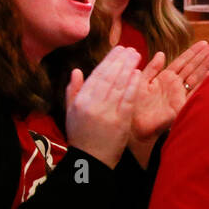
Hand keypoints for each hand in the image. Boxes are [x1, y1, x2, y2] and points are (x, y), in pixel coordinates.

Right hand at [64, 46, 141, 167]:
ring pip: (119, 85)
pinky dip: (133, 86)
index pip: (96, 75)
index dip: (108, 61)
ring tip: (136, 56)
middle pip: (109, 77)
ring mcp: (107, 112)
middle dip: (121, 61)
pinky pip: (128, 99)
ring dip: (128, 68)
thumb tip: (76, 70)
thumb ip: (73, 91)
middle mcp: (93, 104)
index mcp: (80, 101)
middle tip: (130, 49)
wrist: (92, 159)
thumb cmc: (81, 135)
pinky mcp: (121, 121)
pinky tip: (138, 74)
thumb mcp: (70, 113)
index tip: (118, 50)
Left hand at [130, 42, 208, 141]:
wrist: (134, 124)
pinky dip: (203, 84)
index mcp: (165, 77)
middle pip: (191, 67)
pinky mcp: (182, 105)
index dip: (192, 52)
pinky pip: (194, 92)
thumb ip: (152, 68)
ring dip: (205, 66)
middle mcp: (175, 84)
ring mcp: (179, 94)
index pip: (182, 61)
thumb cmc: (134, 104)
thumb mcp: (140, 81)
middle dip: (202, 56)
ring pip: (195, 77)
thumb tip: (161, 53)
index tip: (203, 43)